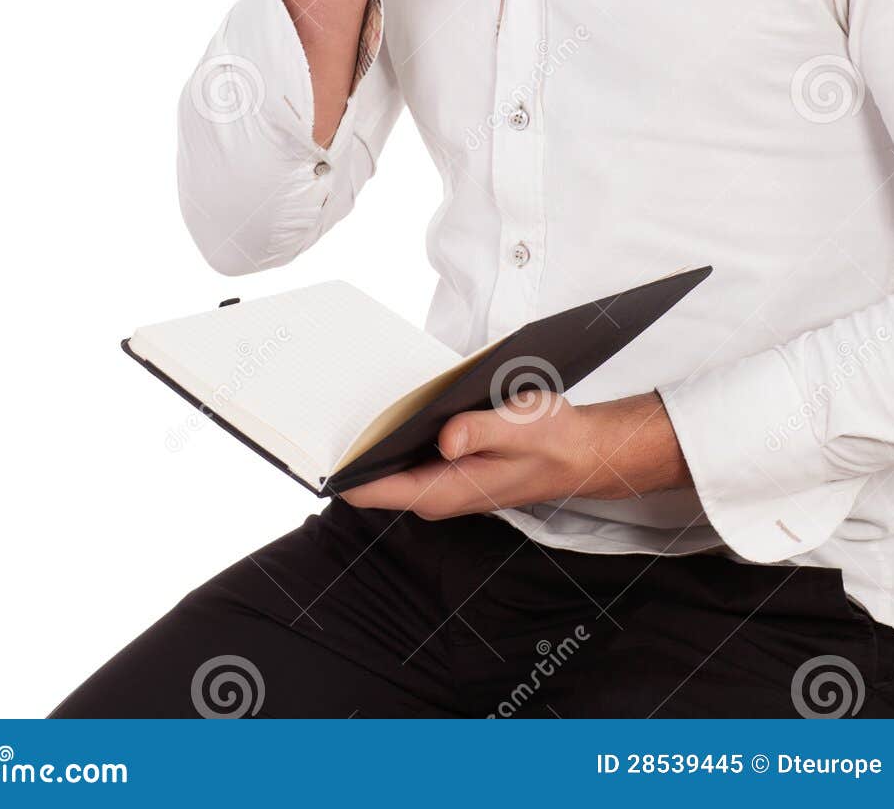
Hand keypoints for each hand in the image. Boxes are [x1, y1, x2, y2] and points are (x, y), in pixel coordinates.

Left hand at [338, 390, 691, 518]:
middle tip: (320, 404)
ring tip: (342, 399)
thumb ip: (480, 432)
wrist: (579, 453)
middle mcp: (434, 493)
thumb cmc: (551, 440)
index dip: (343, 471)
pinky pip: (404, 454)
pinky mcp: (445, 468)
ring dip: (369, 440)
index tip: (314, 447)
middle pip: (372, 477)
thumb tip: (446, 438)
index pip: (374, 490)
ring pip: (386, 465)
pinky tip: (388, 405)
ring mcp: (438, 483)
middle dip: (348, 449)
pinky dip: (392, 433)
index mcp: (444, 490)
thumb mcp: (519, 427)